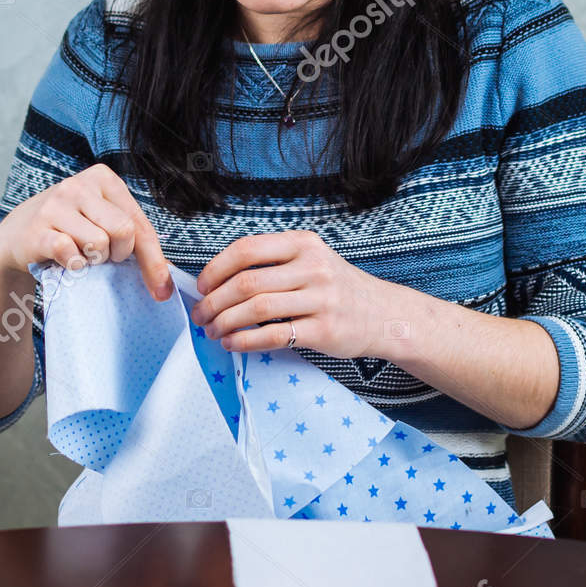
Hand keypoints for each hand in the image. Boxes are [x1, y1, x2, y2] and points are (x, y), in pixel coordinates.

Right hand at [0, 163, 172, 300]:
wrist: (17, 235)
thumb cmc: (69, 229)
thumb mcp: (101, 221)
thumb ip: (132, 238)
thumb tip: (165, 277)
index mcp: (103, 179)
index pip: (139, 223)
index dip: (154, 260)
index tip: (161, 290)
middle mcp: (79, 185)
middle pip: (124, 231)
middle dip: (119, 254)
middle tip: (104, 257)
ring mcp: (56, 204)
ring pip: (99, 244)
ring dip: (93, 259)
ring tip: (79, 253)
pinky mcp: (38, 228)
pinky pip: (70, 254)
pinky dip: (73, 265)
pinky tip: (65, 259)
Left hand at [190, 229, 403, 357]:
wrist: (384, 314)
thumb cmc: (337, 287)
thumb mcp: (312, 260)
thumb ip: (273, 263)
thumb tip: (218, 280)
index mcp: (303, 243)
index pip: (246, 249)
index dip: (216, 268)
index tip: (202, 286)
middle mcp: (312, 267)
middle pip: (247, 283)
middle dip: (214, 301)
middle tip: (201, 315)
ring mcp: (320, 299)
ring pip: (256, 309)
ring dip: (225, 322)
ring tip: (212, 330)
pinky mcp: (323, 330)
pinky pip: (273, 335)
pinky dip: (245, 341)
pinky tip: (232, 343)